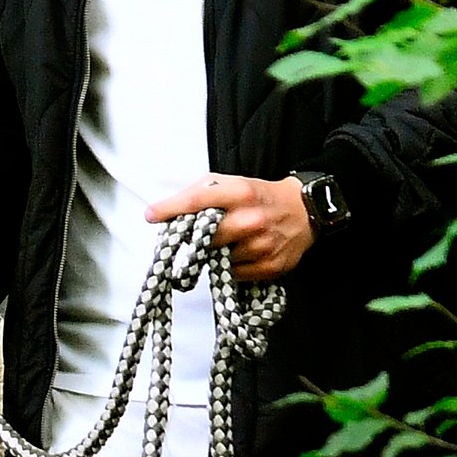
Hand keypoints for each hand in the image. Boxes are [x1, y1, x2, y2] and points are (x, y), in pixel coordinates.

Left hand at [145, 173, 313, 281]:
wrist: (304, 209)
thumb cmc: (259, 195)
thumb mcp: (231, 182)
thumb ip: (200, 193)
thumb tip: (166, 211)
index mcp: (241, 193)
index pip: (197, 202)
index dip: (170, 209)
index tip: (152, 215)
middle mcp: (252, 220)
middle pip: (204, 238)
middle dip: (193, 239)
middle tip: (192, 237)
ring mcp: (262, 245)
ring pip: (217, 259)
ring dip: (212, 255)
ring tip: (225, 242)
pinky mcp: (270, 266)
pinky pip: (234, 274)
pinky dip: (229, 266)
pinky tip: (239, 253)